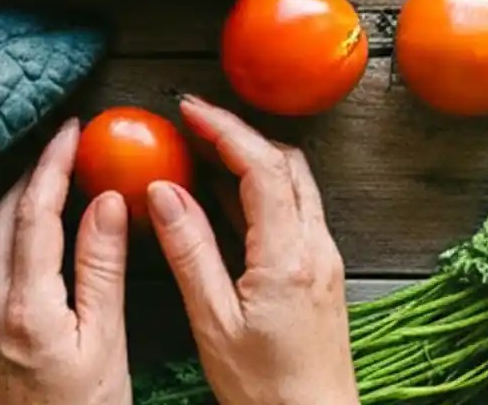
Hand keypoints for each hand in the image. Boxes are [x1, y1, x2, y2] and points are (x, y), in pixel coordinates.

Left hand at [0, 119, 132, 404]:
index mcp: (28, 307)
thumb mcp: (107, 343)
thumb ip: (104, 269)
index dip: (53, 165)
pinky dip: (6, 229)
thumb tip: (108, 201)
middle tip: (63, 145)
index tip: (71, 131)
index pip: (37, 214)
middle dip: (31, 172)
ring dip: (16, 198)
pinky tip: (27, 229)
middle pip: (3, 216)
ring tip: (49, 176)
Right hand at [147, 96, 360, 404]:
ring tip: (203, 153)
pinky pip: (294, 212)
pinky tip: (225, 199)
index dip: (223, 129)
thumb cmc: (266, 389)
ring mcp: (323, 259)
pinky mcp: (320, 274)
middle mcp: (316, 248)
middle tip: (194, 123)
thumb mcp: (213, 321)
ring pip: (294, 184)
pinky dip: (260, 191)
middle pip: (284, 164)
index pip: (260, 167)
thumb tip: (163, 192)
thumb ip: (189, 251)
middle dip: (238, 134)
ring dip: (252, 159)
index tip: (188, 110)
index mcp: (289, 255)